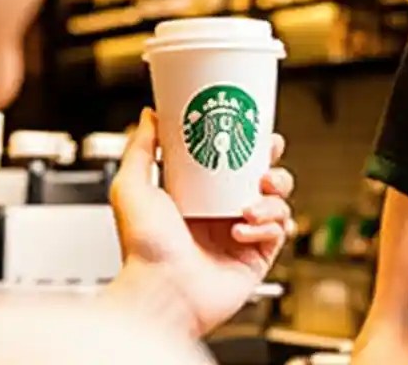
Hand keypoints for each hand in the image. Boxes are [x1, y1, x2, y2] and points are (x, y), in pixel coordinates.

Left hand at [108, 108, 295, 337]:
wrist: (160, 291)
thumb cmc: (143, 249)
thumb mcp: (131, 186)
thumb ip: (140, 148)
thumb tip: (150, 117)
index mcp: (195, 197)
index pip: (230, 164)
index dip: (246, 147)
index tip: (252, 132)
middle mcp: (219, 216)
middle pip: (261, 181)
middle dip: (271, 169)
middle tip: (265, 167)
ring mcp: (239, 237)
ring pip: (276, 205)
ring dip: (271, 199)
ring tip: (251, 203)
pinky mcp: (254, 259)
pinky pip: (276, 233)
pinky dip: (265, 227)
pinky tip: (242, 231)